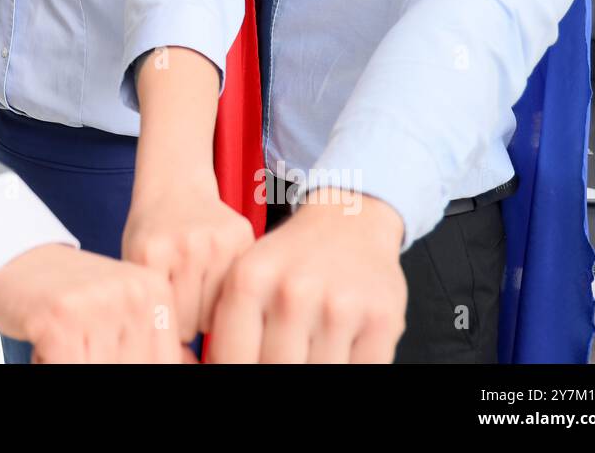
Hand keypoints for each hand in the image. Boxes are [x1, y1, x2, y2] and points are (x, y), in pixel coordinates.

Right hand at [0, 244, 189, 362]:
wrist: (5, 255)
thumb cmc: (63, 295)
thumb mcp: (117, 311)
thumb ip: (147, 343)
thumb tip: (184, 366)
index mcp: (155, 292)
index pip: (166, 361)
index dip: (138, 365)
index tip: (105, 351)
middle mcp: (133, 293)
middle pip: (134, 368)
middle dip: (102, 364)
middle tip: (79, 346)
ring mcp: (98, 304)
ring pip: (101, 371)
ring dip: (74, 364)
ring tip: (62, 344)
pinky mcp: (60, 318)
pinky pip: (68, 370)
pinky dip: (49, 363)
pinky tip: (43, 345)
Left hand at [122, 187, 254, 341]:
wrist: (174, 186)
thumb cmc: (152, 234)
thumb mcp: (137, 268)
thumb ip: (154, 312)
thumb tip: (185, 360)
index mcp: (150, 254)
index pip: (167, 323)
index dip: (168, 330)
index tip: (172, 327)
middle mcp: (185, 245)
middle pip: (195, 321)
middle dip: (189, 320)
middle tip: (183, 299)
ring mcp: (216, 239)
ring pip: (222, 308)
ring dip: (211, 307)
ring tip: (199, 286)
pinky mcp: (243, 234)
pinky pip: (242, 286)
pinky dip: (230, 288)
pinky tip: (217, 273)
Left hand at [205, 189, 406, 362]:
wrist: (349, 220)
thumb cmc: (293, 257)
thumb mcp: (246, 277)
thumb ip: (229, 325)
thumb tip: (212, 367)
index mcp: (249, 280)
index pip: (231, 359)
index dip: (233, 370)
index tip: (244, 364)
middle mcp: (293, 292)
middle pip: (273, 370)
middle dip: (271, 370)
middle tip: (277, 355)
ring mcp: (340, 308)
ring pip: (317, 375)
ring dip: (311, 370)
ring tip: (304, 351)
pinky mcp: (382, 321)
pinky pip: (361, 371)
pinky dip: (346, 370)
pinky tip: (334, 352)